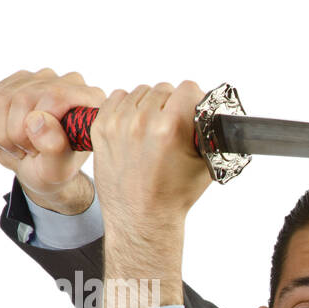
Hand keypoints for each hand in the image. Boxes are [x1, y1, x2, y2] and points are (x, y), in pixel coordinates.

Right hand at [0, 68, 105, 213]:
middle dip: (17, 134)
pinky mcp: (11, 83)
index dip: (39, 124)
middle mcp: (66, 82)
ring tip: (20, 148)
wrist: (38, 168)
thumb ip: (54, 147)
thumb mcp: (59, 169)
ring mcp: (38, 79)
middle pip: (24, 98)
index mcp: (90, 99)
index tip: (40, 148)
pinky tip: (6, 138)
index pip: (56, 96)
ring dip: (2, 134)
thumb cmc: (55, 167)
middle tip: (29, 152)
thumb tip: (37, 119)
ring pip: (1, 100)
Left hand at [90, 81, 211, 231]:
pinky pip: (117, 98)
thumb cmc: (174, 195)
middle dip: (172, 105)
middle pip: (164, 89)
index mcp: (171, 129)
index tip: (193, 112)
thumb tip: (207, 109)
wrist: (142, 217)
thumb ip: (206, 131)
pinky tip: (135, 127)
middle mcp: (142, 122)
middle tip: (173, 127)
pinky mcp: (101, 126)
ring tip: (153, 129)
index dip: (195, 100)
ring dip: (149, 105)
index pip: (188, 89)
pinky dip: (128, 108)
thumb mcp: (205, 164)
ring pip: (141, 92)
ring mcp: (118, 123)